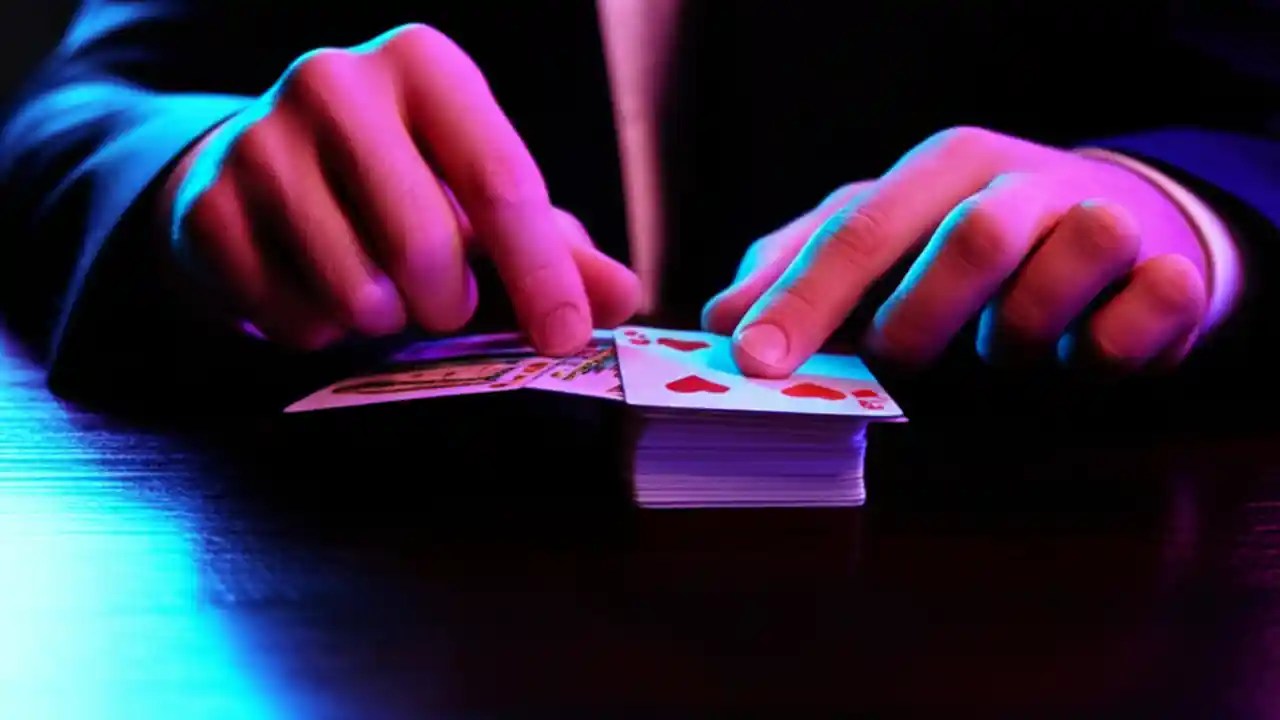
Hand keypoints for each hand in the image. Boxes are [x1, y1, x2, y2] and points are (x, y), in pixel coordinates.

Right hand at [162, 24, 638, 352]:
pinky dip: (322, 331)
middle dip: (448, 304)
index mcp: (423, 65)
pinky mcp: (206, 209)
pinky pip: (294, 320)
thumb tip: (623, 299)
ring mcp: (259, 142)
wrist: (253, 168)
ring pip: (357, 293)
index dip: (543, 275)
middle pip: (426, 246)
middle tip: (440, 300)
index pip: (501, 180)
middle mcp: (336, 82)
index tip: (566, 338)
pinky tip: (314, 288)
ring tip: (373, 286)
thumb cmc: (395, 180)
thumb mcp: (481, 196)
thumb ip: (556, 247)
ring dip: (383, 321)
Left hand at [703, 127, 1220, 376]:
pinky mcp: (1172, 277)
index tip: (754, 361)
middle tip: (896, 357)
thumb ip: (801, 268)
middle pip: (973, 239)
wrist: (1128, 226)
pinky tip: (1086, 350)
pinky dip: (1106, 349)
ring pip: (1061, 270)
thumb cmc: (978, 239)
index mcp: (941, 169)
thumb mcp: (887, 238)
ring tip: (1004, 346)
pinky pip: (1144, 317)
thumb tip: (721, 320)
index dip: (803, 298)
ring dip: (1019, 333)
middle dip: (922, 317)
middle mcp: (1024, 183)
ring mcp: (1105, 222)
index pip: (859, 229)